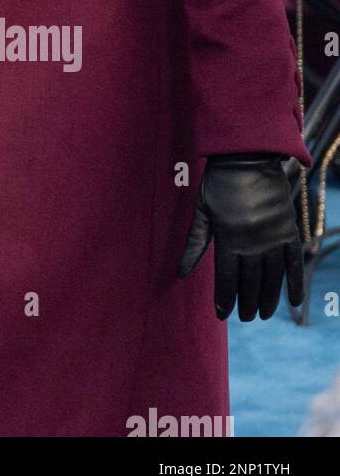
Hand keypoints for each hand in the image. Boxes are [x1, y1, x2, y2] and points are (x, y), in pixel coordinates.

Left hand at [178, 153, 303, 319]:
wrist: (248, 159)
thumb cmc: (218, 184)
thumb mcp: (201, 211)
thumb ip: (194, 244)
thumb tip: (180, 273)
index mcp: (228, 238)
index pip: (227, 279)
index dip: (224, 299)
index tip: (222, 314)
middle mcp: (253, 242)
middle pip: (250, 282)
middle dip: (245, 302)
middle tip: (243, 317)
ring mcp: (273, 238)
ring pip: (272, 277)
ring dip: (267, 298)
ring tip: (261, 314)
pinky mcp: (289, 231)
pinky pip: (294, 263)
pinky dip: (294, 283)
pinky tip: (293, 302)